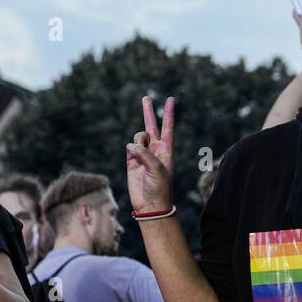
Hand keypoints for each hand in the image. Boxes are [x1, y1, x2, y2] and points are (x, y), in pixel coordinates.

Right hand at [127, 96, 175, 213]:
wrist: (149, 203)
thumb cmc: (159, 187)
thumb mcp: (157, 169)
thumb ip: (144, 154)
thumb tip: (130, 146)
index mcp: (167, 149)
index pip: (168, 127)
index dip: (169, 113)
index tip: (170, 99)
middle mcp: (155, 149)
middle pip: (151, 125)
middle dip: (148, 112)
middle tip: (146, 97)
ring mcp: (143, 154)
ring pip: (138, 137)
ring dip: (139, 142)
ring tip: (141, 157)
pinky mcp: (131, 160)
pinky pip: (130, 147)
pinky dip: (131, 149)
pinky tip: (133, 158)